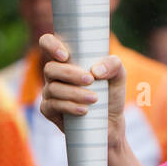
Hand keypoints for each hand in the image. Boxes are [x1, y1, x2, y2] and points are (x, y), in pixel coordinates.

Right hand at [39, 34, 127, 150]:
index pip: (47, 43)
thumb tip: (96, 70)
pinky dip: (70, 107)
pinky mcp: (49, 110)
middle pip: (50, 68)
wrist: (110, 123)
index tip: (65, 55)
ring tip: (94, 99)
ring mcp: (49, 92)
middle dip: (70, 74)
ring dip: (74, 93)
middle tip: (90, 80)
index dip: (51, 45)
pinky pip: (52, 106)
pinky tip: (84, 110)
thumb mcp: (118, 76)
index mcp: (67, 59)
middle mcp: (55, 74)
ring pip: (53, 88)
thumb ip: (113, 64)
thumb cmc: (110, 94)